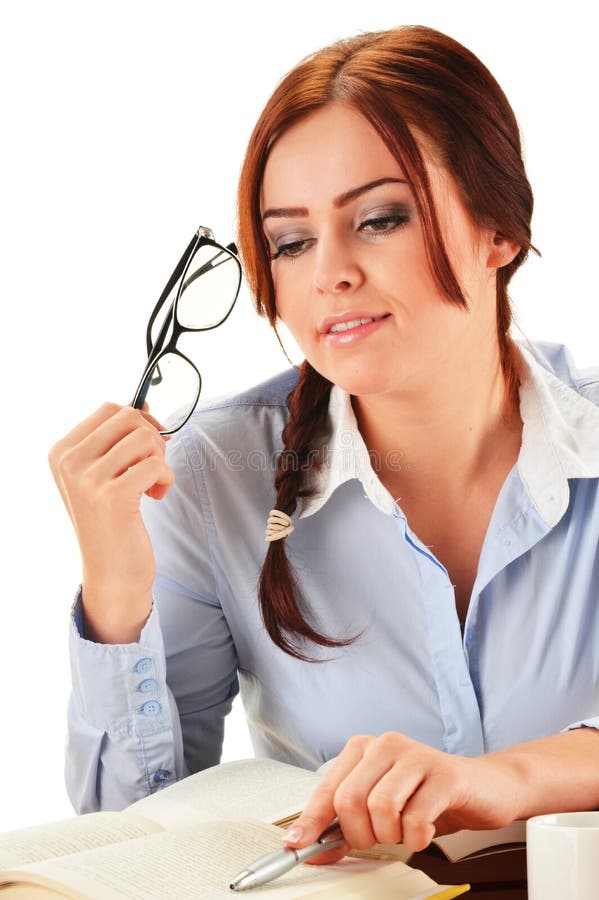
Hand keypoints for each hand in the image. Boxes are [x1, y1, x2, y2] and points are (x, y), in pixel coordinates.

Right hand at [48, 403, 173, 640]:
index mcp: (62, 452)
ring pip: (146, 439)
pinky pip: (157, 465)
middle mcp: (69, 462)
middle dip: (153, 439)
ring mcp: (88, 479)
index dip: (140, 421)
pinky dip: (166, 479)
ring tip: (151, 485)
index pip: (110, 408)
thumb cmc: (112, 521)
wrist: (112, 572)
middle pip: (130, 417)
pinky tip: (154, 498)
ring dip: (160, 461)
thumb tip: (144, 406)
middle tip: (152, 467)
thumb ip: (116, 440)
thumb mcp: (103, 475)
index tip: (146, 447)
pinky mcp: (113, 497)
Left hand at [283, 732, 521, 863]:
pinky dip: (416, 836)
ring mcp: (416, 755)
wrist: (484, 788)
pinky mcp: (444, 774)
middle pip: (350, 799)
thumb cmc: (428, 796)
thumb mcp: (380, 811)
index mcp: (364, 748)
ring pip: (380, 807)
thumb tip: (307, 847)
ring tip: (404, 831)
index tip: (296, 846)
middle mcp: (386, 744)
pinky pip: (416, 816)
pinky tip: (423, 832)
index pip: (328, 789)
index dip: (310, 822)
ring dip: (391, 834)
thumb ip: (343, 826)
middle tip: (380, 838)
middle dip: (361, 834)